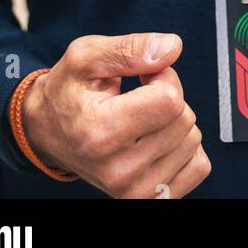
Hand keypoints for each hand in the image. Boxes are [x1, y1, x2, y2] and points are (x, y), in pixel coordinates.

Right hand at [20, 32, 210, 198]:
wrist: (49, 132)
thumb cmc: (68, 91)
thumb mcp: (86, 56)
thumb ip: (130, 48)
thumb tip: (172, 47)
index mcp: (101, 133)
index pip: (170, 99)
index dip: (163, 75)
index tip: (143, 74)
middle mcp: (118, 170)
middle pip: (184, 118)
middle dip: (168, 95)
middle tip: (138, 95)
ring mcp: (134, 191)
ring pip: (193, 139)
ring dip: (174, 120)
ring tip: (142, 116)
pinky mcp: (148, 199)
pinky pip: (198, 165)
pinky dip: (184, 146)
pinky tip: (156, 137)